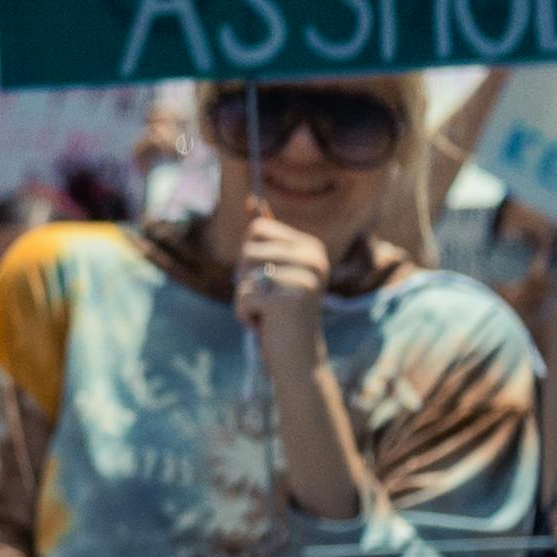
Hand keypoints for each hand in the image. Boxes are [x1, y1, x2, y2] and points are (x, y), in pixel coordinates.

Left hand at [233, 212, 331, 355]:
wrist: (298, 357)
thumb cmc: (280, 311)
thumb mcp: (273, 270)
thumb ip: (264, 237)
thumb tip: (250, 199)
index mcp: (312, 247)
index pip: (257, 228)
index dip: (250, 257)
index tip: (269, 277)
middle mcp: (314, 259)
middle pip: (248, 247)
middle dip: (245, 276)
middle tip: (269, 297)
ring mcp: (304, 280)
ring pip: (243, 274)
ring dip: (245, 297)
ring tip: (268, 310)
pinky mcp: (288, 301)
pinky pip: (242, 297)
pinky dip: (244, 315)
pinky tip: (266, 324)